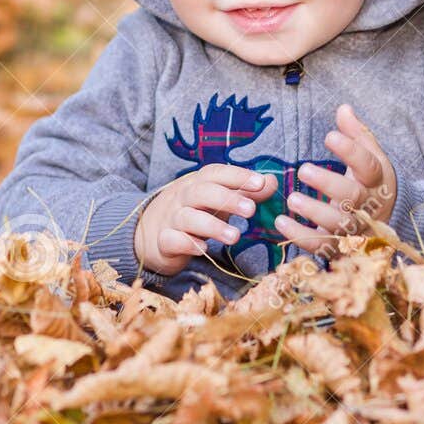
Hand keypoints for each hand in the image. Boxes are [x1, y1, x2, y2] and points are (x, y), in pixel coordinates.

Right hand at [135, 164, 276, 274]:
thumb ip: (246, 192)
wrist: (152, 231)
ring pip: (188, 218)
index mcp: (198, 183)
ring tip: (235, 236)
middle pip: (202, 192)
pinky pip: (172, 240)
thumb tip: (272, 182)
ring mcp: (172, 219)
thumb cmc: (195, 211)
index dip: (237, 176)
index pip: (216, 173)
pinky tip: (203, 249)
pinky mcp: (164, 241)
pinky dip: (186, 243)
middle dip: (227, 199)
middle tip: (251, 210)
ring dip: (212, 226)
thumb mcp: (219, 199)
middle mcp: (183, 197)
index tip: (260, 183)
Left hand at [275, 103, 396, 254]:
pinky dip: (300, 237)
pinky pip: (321, 245)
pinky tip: (280, 222)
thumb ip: (356, 134)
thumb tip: (343, 108)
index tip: (329, 136)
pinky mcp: (339, 246)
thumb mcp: (371, 156)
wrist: (386, 221)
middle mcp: (368, 205)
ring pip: (337, 224)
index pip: (368, 165)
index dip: (350, 151)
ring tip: (291, 199)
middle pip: (352, 197)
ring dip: (314, 212)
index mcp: (376, 179)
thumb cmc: (371, 182)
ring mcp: (355, 228)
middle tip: (303, 170)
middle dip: (328, 184)